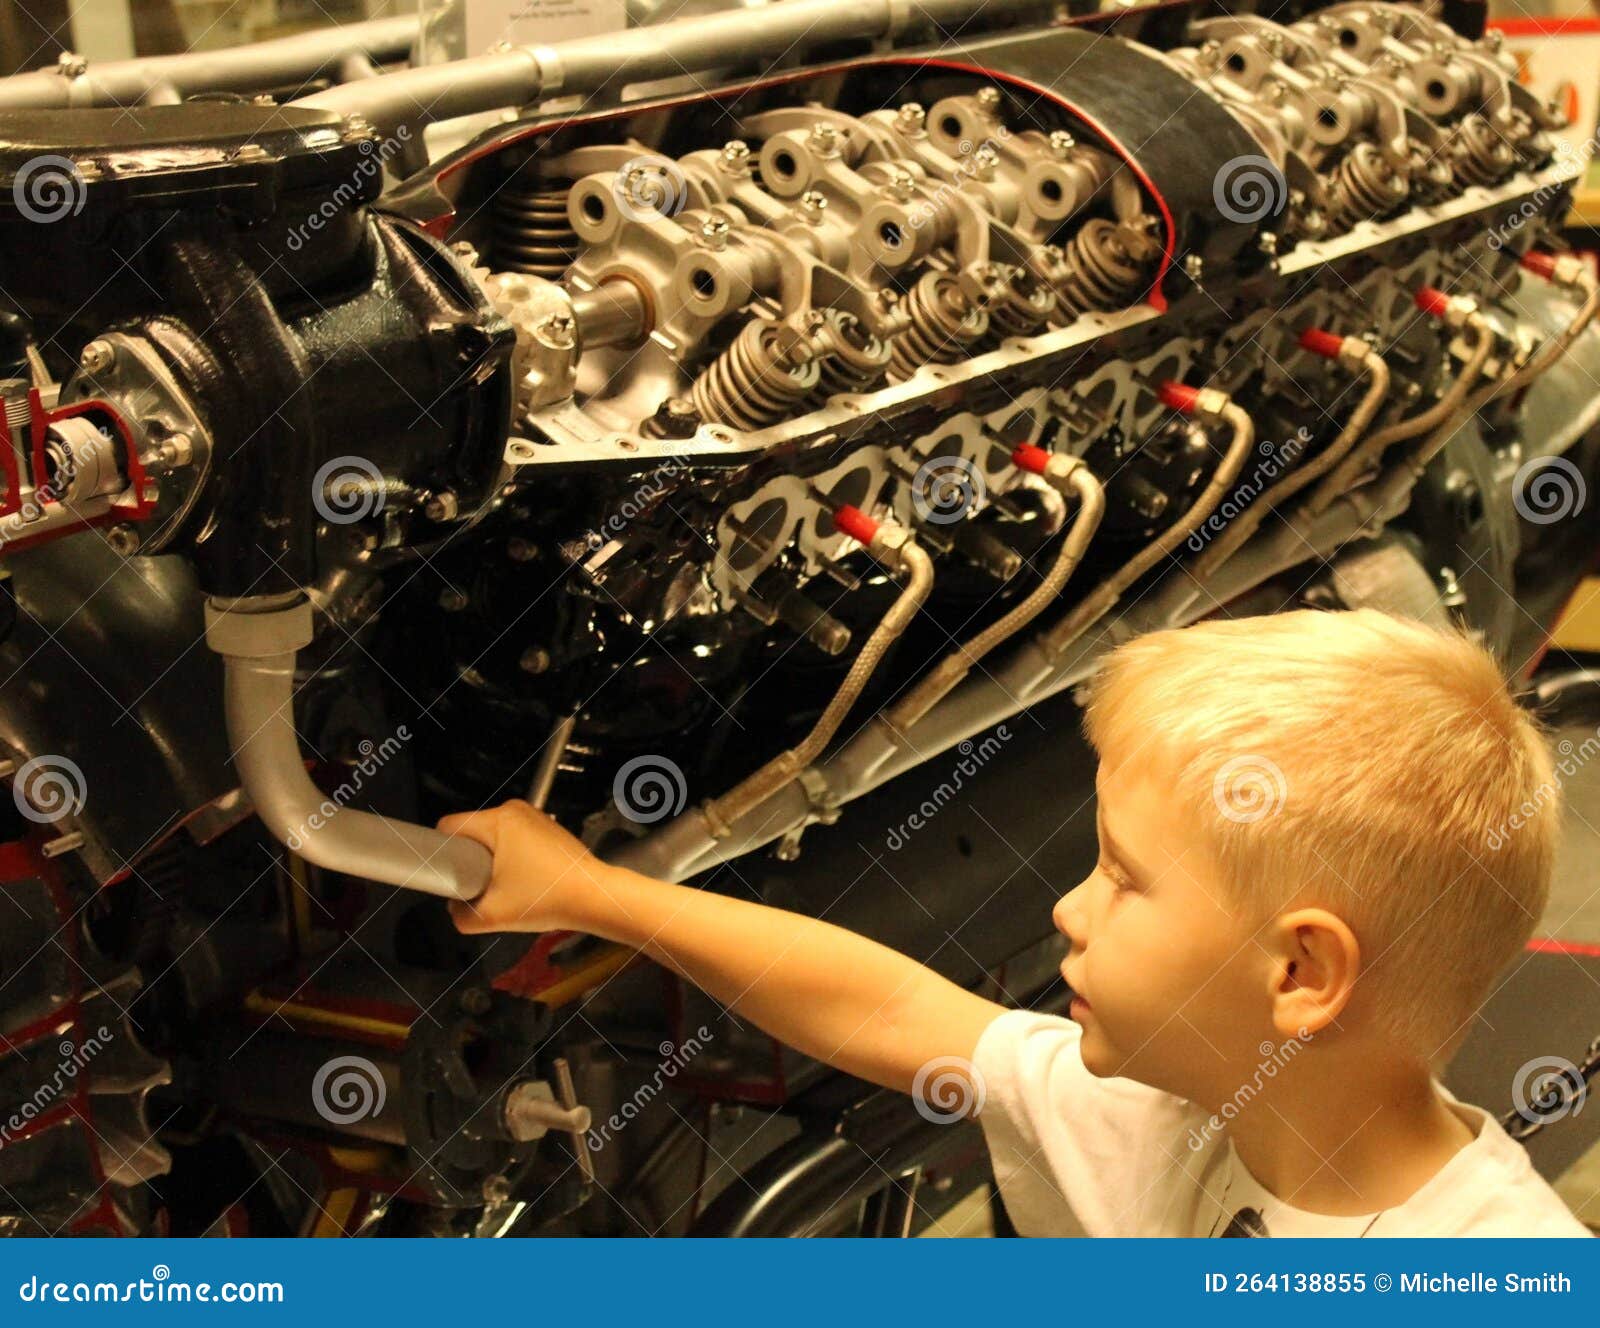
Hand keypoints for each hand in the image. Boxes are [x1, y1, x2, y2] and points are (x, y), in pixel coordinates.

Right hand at [437, 800, 609, 934]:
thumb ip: (460, 916)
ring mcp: (534, 816)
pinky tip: (524, 879)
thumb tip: (454, 907)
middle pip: (472, 832)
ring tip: (507, 886)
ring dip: (492, 861)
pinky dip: (512, 857)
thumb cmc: (547, 899)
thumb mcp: (492, 916)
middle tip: (484, 887)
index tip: (452, 876)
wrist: (594, 897)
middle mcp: (515, 810)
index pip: (449, 827)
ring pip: (493, 837)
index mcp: (498, 820)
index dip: (443, 853)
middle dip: (470, 860)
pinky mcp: (547, 827)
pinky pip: (513, 838)